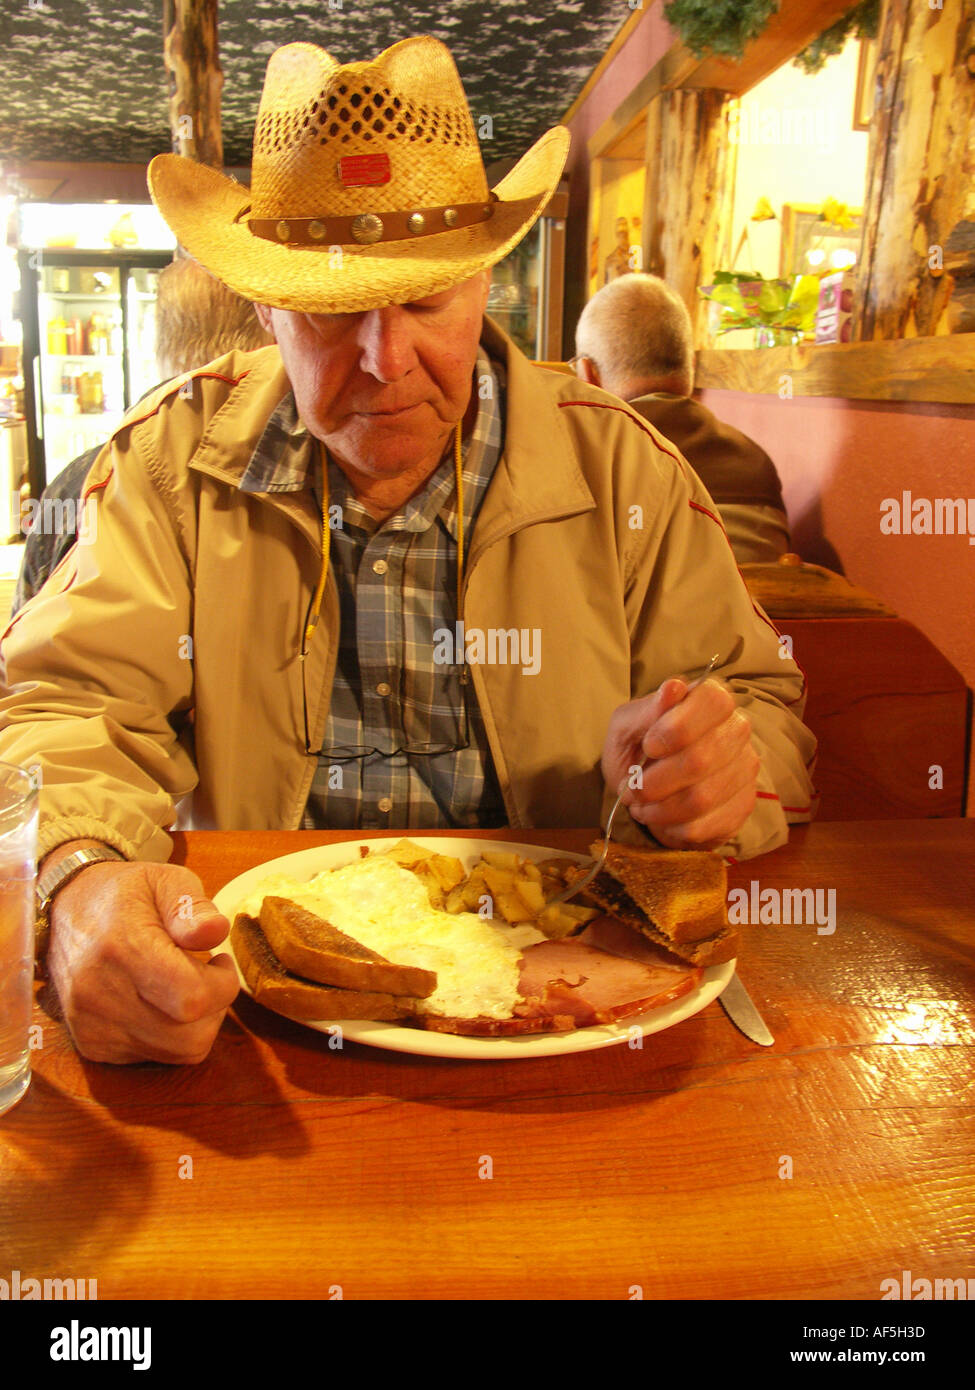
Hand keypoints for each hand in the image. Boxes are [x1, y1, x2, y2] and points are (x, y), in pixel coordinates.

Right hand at [46, 859, 239, 1064]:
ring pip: (178, 1052)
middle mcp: (99, 994)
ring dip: (196, 1024)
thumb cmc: (126, 893)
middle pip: (190, 1035)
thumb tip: (216, 933)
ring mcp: (92, 1026)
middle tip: (206, 974)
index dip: (223, 985)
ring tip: (184, 986)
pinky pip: (153, 1057)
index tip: (220, 962)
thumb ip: (192, 907)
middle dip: (215, 1006)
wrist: (66, 912)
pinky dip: (169, 1034)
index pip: (192, 997)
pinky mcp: (92, 1045)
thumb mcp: (165, 879)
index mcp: (122, 948)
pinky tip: (159, 1002)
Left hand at [602, 677, 759, 850]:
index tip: (649, 747)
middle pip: (702, 759)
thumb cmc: (639, 749)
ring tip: (641, 806)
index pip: (714, 702)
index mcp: (711, 700)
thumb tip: (673, 688)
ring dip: (660, 808)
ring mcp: (745, 770)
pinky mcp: (742, 807)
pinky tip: (660, 819)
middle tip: (632, 789)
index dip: (678, 727)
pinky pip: (706, 826)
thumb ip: (647, 712)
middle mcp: (737, 730)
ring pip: (702, 798)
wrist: (650, 788)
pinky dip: (672, 827)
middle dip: (656, 781)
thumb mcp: (628, 727)